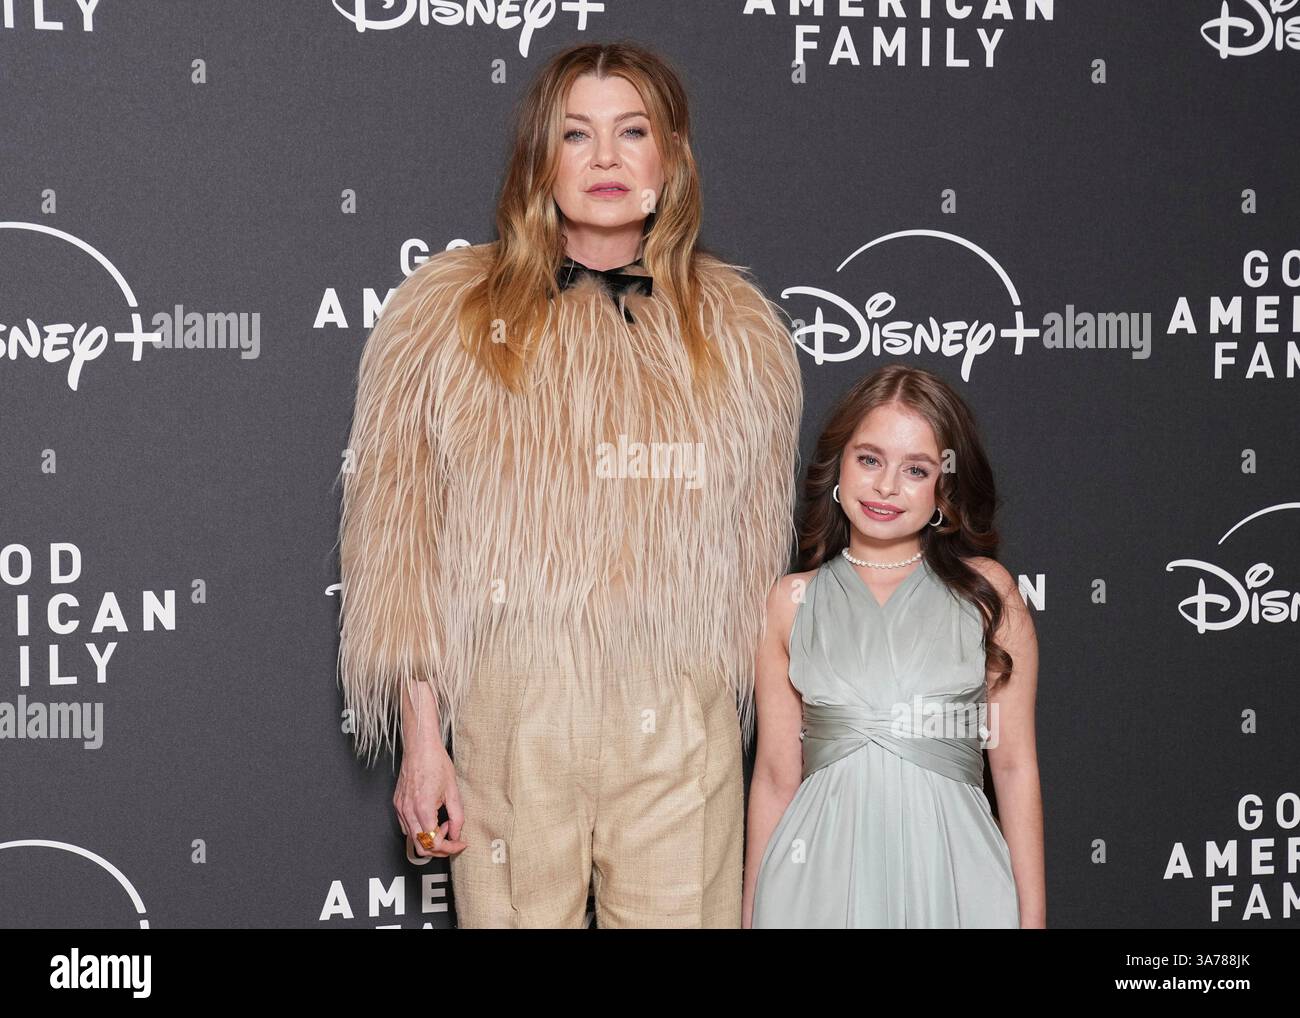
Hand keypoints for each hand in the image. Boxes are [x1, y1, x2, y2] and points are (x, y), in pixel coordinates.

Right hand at [394, 742, 468, 858]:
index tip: (459, 843)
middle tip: (452, 839)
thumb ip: (457, 817)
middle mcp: (408, 811)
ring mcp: (400, 809)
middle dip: (439, 848)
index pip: (435, 843)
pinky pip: (407, 827)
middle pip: (421, 847)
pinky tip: (431, 817)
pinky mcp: (397, 804)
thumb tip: (457, 835)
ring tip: (443, 822)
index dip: (450, 848)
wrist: (420, 747)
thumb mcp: (453, 791)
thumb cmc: (436, 763)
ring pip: (412, 839)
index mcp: (423, 809)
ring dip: (429, 837)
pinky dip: (420, 829)